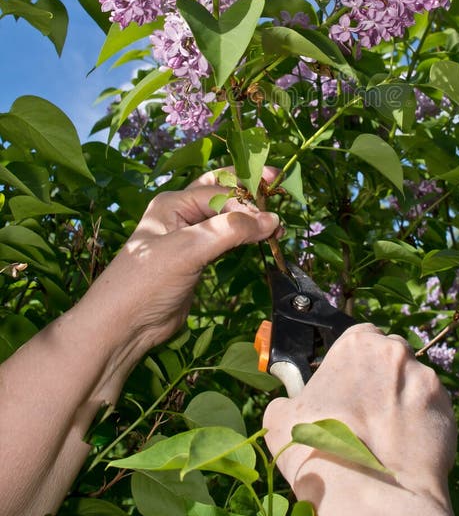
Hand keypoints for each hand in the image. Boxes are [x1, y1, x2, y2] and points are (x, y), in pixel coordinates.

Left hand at [0, 168, 280, 515]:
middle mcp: (180, 215)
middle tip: (280, 195)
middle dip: (251, 195)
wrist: (123, 326)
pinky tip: (260, 241)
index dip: (249, 193)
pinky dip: (243, 238)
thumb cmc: (148, 281)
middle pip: (223, 195)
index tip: (276, 202)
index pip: (220, 189)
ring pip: (226, 219)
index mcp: (173, 203)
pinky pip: (224, 241)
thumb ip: (230, 230)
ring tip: (276, 225)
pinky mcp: (195, 262)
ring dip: (249, 219)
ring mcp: (188, 239)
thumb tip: (272, 219)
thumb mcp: (189, 249)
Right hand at [264, 324, 458, 515]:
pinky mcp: (446, 409)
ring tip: (389, 438)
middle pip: (393, 356)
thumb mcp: (282, 416)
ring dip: (405, 402)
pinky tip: (406, 449)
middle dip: (384, 378)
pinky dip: (424, 425)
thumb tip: (288, 405)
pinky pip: (434, 411)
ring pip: (415, 384)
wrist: (366, 490)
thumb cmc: (318, 446)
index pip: (362, 336)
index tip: (352, 385)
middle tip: (370, 412)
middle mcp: (395, 352)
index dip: (357, 362)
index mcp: (356, 343)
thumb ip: (289, 400)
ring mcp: (425, 379)